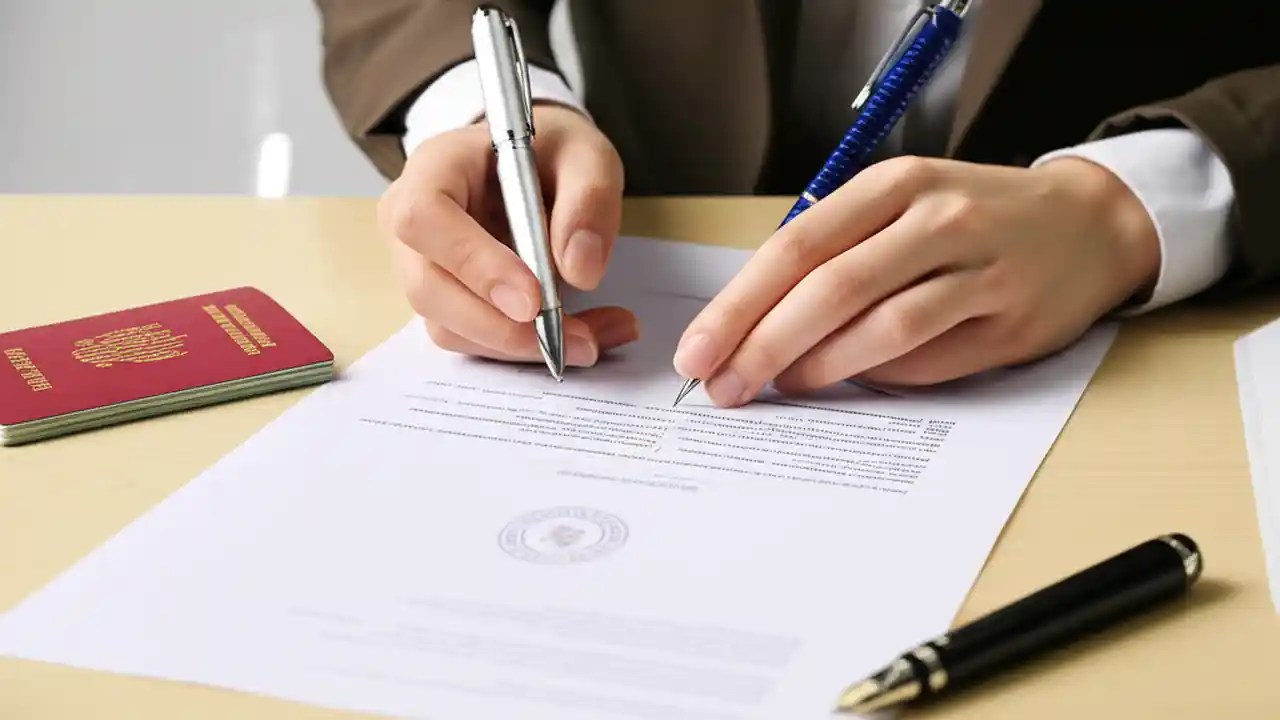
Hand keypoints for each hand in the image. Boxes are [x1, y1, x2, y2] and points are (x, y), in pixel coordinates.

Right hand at [378, 104, 637, 365]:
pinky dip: (525, 349)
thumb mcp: (586, 155)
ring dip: (520, 346)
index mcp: (435, 166)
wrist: (537, 166)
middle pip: (428, 288)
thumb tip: (581, 271)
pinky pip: (474, 340)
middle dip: (502, 327)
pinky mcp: (446, 303)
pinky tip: (582, 336)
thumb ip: (590, 200)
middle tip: (576, 340)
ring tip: (592, 340)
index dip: (473, 264)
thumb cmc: (551, 152)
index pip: (424, 217)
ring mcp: (422, 267)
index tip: (532, 299)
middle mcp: (411, 222)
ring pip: (449, 327)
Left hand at [673, 156, 1159, 406]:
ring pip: (881, 324)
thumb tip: (754, 323)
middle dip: (763, 342)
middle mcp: (936, 217)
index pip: (797, 246)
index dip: (739, 303)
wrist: (1087, 223)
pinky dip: (879, 376)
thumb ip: (837, 253)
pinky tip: (845, 384)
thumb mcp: (901, 207)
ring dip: (817, 366)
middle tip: (722, 385)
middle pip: (830, 286)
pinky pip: (931, 356)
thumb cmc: (973, 220)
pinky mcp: (1009, 317)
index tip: (698, 349)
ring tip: (775, 388)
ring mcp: (979, 267)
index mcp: (894, 184)